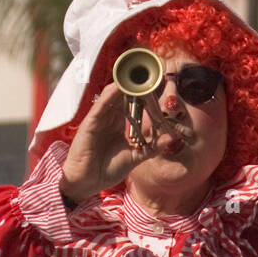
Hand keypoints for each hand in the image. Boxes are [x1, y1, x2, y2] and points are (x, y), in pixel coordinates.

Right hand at [60, 82, 178, 202]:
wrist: (87, 182)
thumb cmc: (107, 170)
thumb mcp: (134, 157)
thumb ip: (151, 147)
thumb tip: (171, 138)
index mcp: (119, 124)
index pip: (133, 104)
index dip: (145, 95)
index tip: (159, 85)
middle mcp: (109, 118)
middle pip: (124, 97)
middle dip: (136, 86)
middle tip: (151, 74)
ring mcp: (99, 120)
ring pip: (112, 97)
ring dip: (123, 86)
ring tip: (136, 74)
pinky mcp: (90, 124)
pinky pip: (100, 107)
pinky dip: (108, 97)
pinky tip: (117, 87)